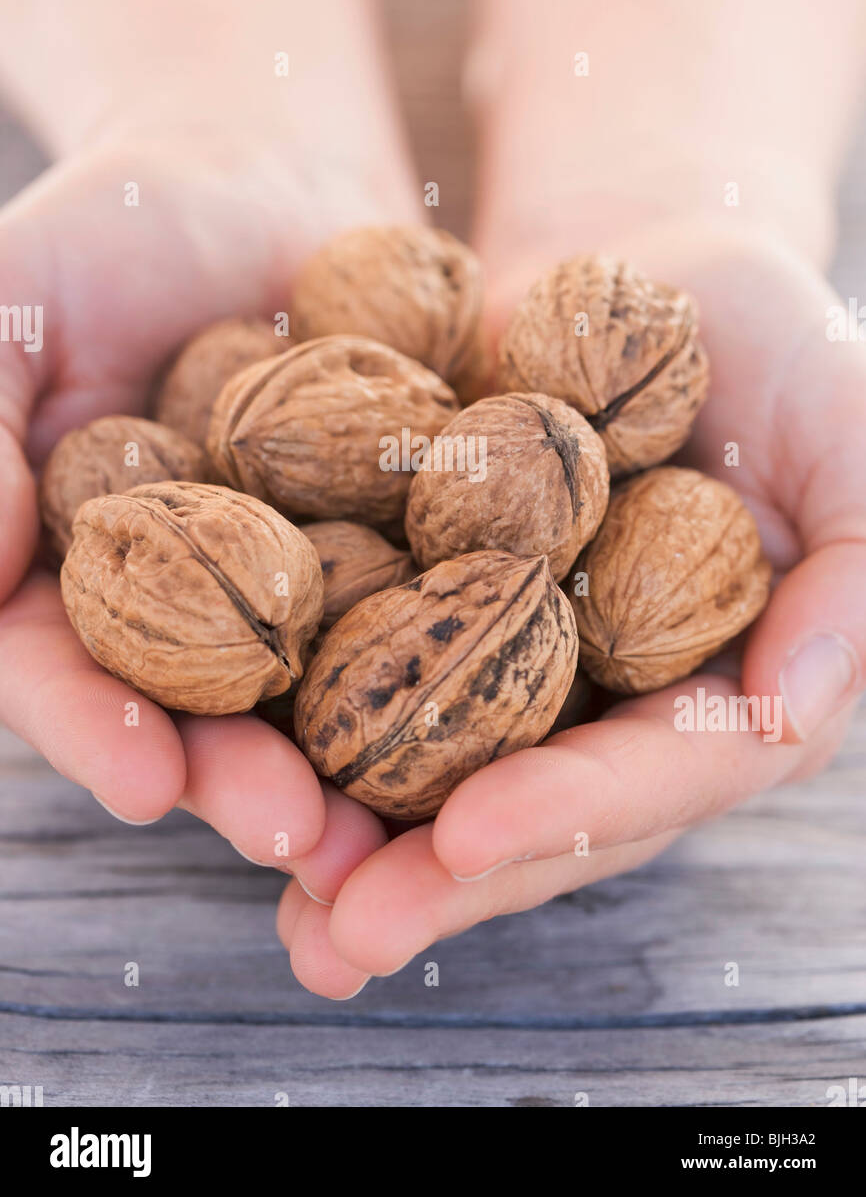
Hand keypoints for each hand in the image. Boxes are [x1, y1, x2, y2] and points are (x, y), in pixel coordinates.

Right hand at [0, 120, 395, 856]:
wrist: (258, 174)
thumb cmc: (108, 230)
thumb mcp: (10, 301)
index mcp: (72, 571)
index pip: (63, 670)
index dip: (98, 732)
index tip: (147, 785)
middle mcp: (182, 603)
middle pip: (203, 714)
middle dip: (246, 781)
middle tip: (300, 838)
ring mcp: (295, 582)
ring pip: (320, 694)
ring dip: (357, 770)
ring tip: (407, 829)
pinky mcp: (395, 543)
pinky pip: (424, 607)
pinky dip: (456, 661)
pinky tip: (508, 710)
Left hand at [275, 239, 864, 996]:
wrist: (634, 264)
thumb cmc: (769, 343)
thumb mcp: (851, 435)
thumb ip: (855, 578)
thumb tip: (795, 709)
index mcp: (722, 689)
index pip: (658, 771)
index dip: (571, 813)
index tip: (467, 839)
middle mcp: (613, 703)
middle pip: (531, 809)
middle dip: (441, 879)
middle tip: (339, 945)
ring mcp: (520, 664)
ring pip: (439, 771)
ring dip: (356, 843)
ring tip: (279, 911)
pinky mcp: (434, 607)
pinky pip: (367, 672)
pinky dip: (301, 726)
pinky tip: (227, 767)